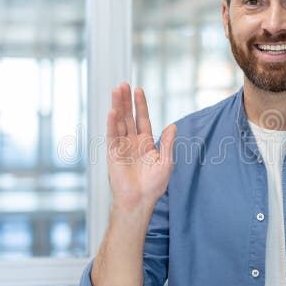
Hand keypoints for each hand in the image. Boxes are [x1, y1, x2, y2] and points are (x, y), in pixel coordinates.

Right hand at [107, 83, 176, 210]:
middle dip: (126, 101)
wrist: (139, 200)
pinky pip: (112, 135)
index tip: (138, 90)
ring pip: (119, 122)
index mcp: (145, 143)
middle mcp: (132, 142)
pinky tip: (113, 111)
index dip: (141, 105)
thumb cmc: (153, 185)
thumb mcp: (166, 162)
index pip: (143, 119)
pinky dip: (112, 123)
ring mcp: (121, 146)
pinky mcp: (112, 153)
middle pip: (128, 117)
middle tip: (123, 85)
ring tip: (116, 90)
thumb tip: (173, 126)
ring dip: (118, 107)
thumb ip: (168, 143)